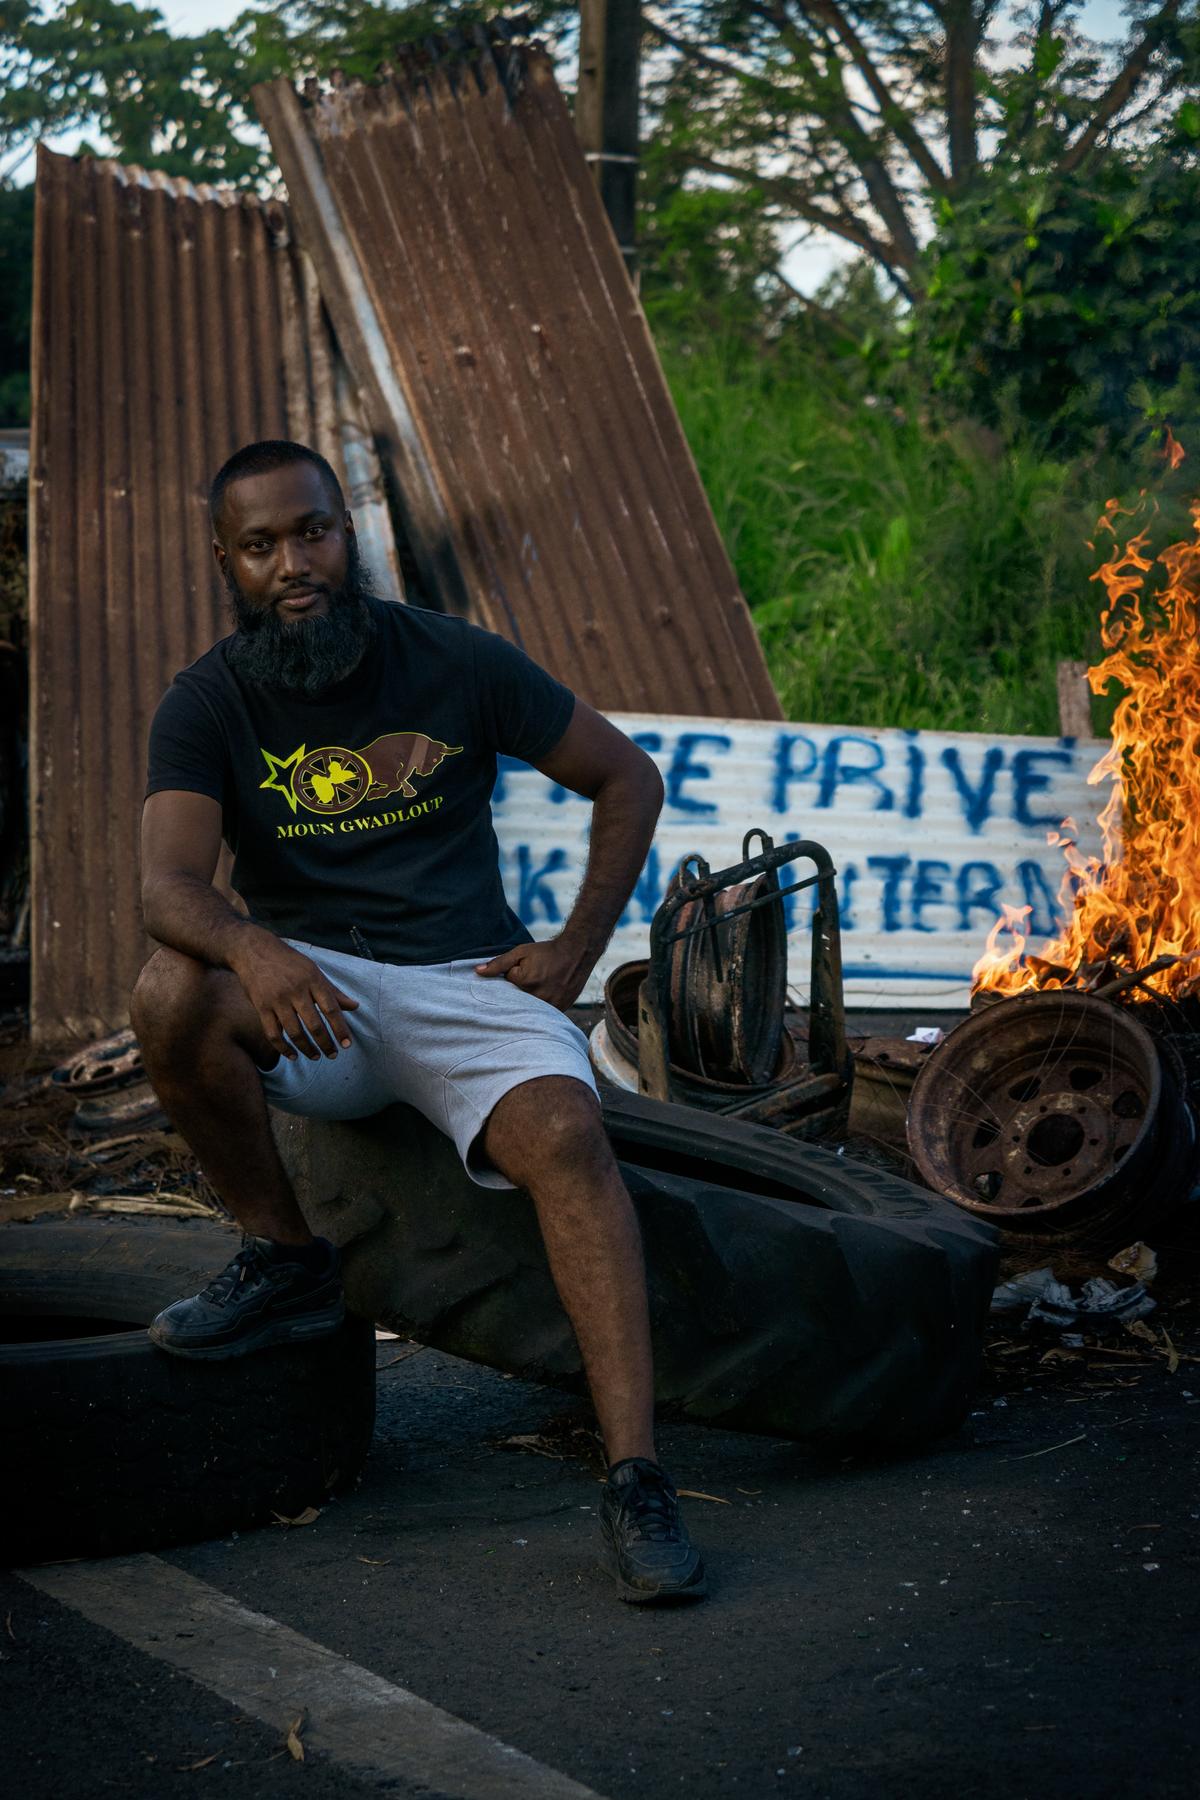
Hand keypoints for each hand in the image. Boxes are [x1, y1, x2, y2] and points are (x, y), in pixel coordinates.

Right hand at [231, 933, 358, 1060]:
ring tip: (316, 1056)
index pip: (331, 1008)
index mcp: (313, 980)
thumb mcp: (314, 971)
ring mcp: (277, 1000)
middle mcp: (296, 990)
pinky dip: (283, 1048)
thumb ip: (333, 991)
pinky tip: (292, 1056)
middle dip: (326, 1043)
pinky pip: (273, 1034)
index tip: (347, 1044)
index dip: (340, 1028)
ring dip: (307, 1048)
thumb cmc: (289, 962)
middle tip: (333, 1055)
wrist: (254, 951)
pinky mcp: (261, 1007)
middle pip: (314, 1024)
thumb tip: (355, 1006)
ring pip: (294, 1032)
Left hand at [475, 936, 595, 1011]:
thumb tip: (477, 972)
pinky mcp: (561, 1009)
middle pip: (516, 1002)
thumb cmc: (547, 952)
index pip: (505, 988)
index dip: (510, 981)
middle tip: (529, 981)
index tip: (519, 974)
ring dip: (528, 1004)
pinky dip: (541, 1010)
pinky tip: (547, 995)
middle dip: (516, 994)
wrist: (577, 953)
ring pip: (530, 1010)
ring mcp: (551, 1005)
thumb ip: (498, 964)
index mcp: (525, 981)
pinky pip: (544, 1015)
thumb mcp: (520, 953)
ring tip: (538, 987)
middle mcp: (538, 996)